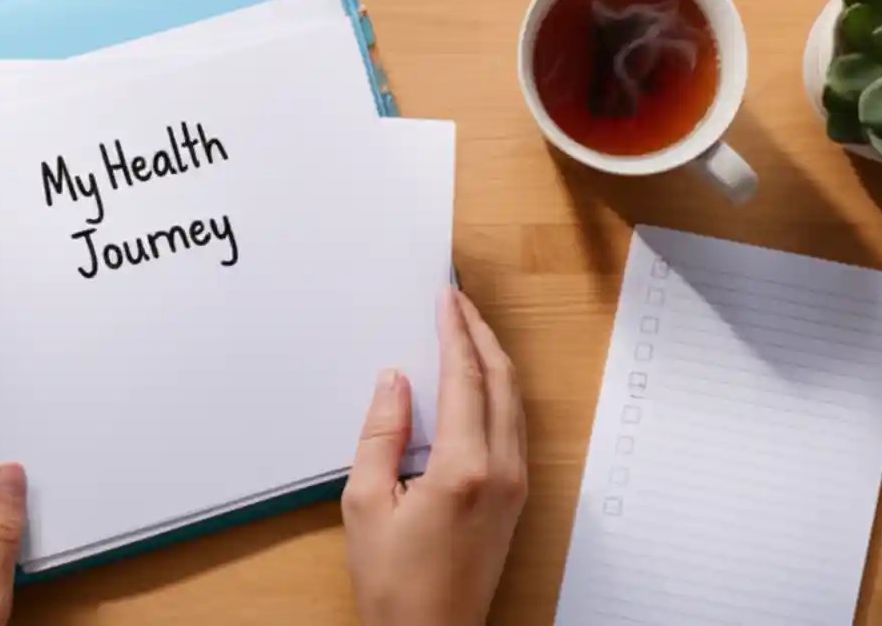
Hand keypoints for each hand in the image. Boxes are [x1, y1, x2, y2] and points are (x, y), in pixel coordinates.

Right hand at [342, 288, 527, 625]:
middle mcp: (502, 470)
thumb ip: (380, 434)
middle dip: (480, 334)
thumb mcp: (364, 504)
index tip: (445, 298)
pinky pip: (514, 426)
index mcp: (464, 468)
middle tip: (458, 302)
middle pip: (500, 381)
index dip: (455, 332)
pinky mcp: (516, 498)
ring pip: (514, 401)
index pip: (464, 378)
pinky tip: (481, 382)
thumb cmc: (393, 583)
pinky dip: (499, 391)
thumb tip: (395, 380)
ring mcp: (516, 484)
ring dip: (493, 359)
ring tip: (469, 329)